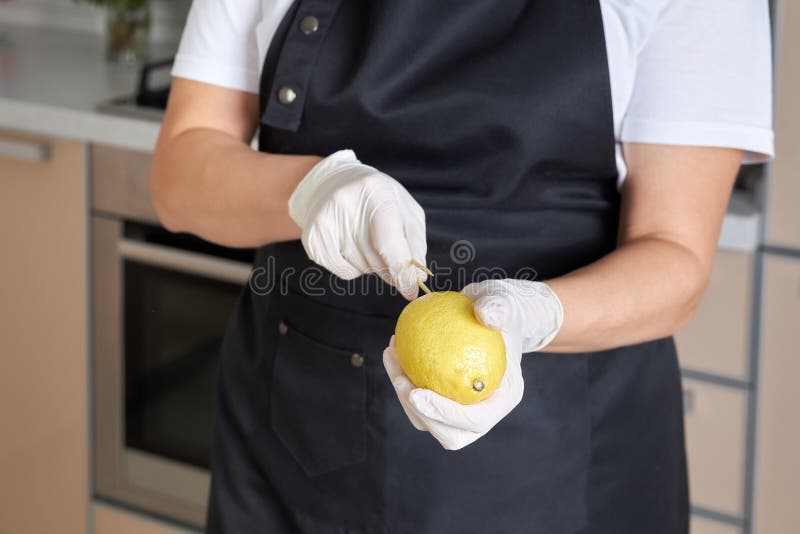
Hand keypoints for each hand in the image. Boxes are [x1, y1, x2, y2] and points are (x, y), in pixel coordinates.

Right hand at [288, 149, 426, 299]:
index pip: (389, 243)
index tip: (410, 290)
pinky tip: (351, 246)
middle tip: (391, 253)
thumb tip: (415, 279)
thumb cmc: (378, 199)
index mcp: (376, 191)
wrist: (334, 183)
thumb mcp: (406, 211)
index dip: (403, 272)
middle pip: (376, 259)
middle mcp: (345, 203)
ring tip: (367, 239)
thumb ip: (415, 245)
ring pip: (361, 268)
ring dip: (371, 264)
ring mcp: (324, 220)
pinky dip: (353, 268)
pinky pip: (342, 272)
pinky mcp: (310, 236)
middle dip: (390, 267)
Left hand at [382, 279, 563, 449]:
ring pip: (427, 420)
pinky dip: (402, 379)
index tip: (416, 393)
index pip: (475, 420)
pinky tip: (392, 350)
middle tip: (400, 379)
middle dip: (420, 413)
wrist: (493, 313)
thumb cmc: (501, 309)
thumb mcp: (503, 303)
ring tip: (392, 356)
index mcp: (503, 397)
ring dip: (403, 395)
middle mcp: (484, 410)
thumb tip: (486, 314)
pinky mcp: (443, 398)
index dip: (445, 415)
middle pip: (449, 434)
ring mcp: (462, 408)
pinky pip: (418, 400)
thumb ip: (498, 308)